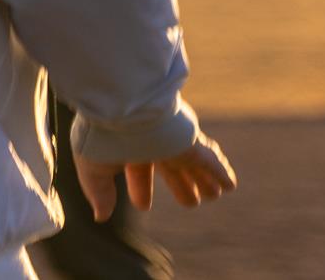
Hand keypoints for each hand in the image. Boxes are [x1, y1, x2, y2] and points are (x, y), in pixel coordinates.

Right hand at [74, 129, 236, 221]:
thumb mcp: (94, 170)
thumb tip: (101, 217)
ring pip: (194, 166)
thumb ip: (100, 193)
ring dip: (205, 182)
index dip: (141, 189)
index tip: (144, 206)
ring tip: (215, 195)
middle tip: (193, 203)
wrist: (124, 107)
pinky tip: (230, 186)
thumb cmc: (104, 136)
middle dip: (182, 185)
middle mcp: (157, 142)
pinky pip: (210, 162)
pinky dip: (220, 173)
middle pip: (174, 169)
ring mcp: (176, 141)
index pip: (139, 171)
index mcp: (131, 146)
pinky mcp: (191, 143)